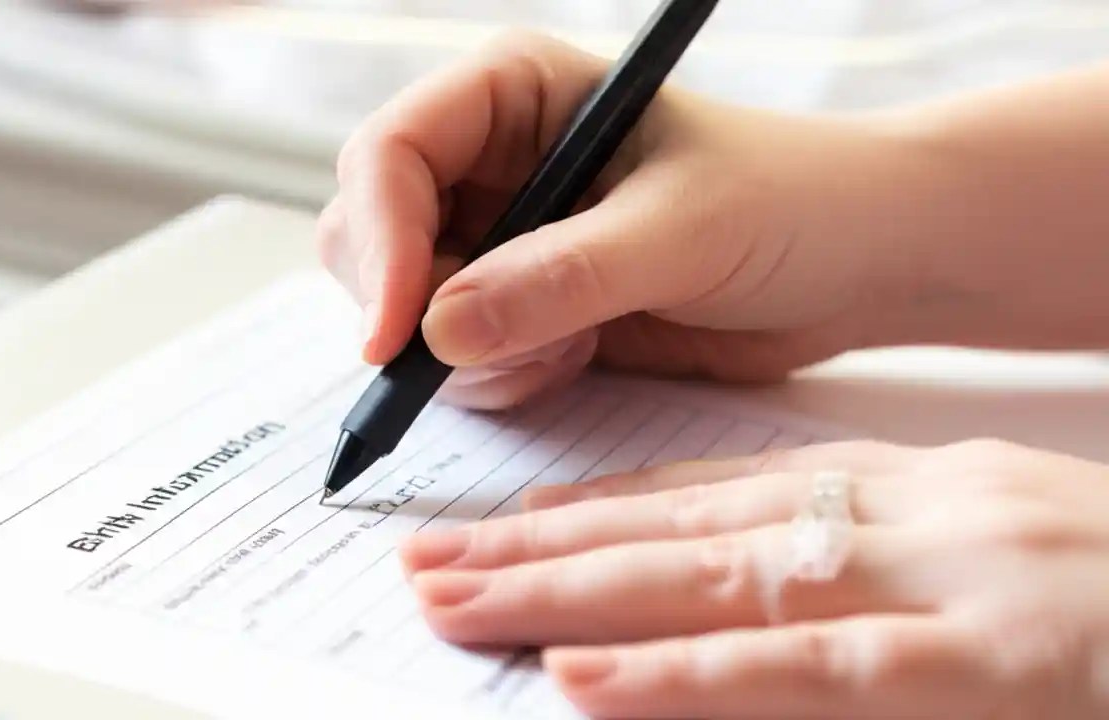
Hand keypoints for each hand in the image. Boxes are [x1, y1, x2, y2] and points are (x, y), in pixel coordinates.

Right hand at [318, 32, 944, 409]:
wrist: (859, 264)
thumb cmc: (794, 202)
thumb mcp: (683, 230)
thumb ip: (562, 276)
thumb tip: (440, 329)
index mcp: (516, 94)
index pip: (391, 153)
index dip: (379, 242)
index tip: (397, 334)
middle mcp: (493, 161)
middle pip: (371, 235)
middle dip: (421, 307)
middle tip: (506, 345)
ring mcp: (502, 237)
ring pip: (408, 309)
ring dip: (475, 352)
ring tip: (575, 343)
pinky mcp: (523, 304)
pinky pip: (457, 356)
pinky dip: (502, 376)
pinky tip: (580, 355)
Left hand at [398, 439, 1108, 718]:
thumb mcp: (988, 549)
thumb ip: (864, 566)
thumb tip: (731, 592)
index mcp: (906, 486)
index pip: (713, 487)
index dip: (594, 506)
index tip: (499, 520)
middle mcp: (905, 514)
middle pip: (684, 526)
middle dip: (543, 546)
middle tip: (426, 560)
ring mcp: (945, 584)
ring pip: (717, 581)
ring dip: (574, 595)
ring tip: (458, 603)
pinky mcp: (992, 669)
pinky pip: (810, 672)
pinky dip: (690, 676)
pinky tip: (589, 679)